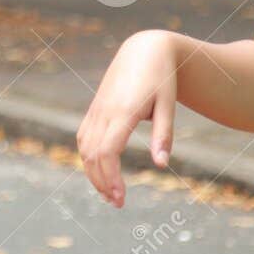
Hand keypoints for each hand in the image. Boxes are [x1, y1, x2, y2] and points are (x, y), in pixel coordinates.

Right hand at [76, 29, 179, 207]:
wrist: (144, 49)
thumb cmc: (161, 77)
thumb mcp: (168, 105)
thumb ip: (164, 135)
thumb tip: (161, 165)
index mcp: (123, 111)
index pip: (107, 152)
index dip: (110, 178)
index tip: (121, 198)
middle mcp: (104, 111)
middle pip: (92, 154)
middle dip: (101, 182)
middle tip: (118, 203)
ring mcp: (97, 109)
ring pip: (84, 147)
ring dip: (92, 172)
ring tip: (108, 192)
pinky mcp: (95, 108)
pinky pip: (84, 137)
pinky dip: (88, 157)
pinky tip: (99, 170)